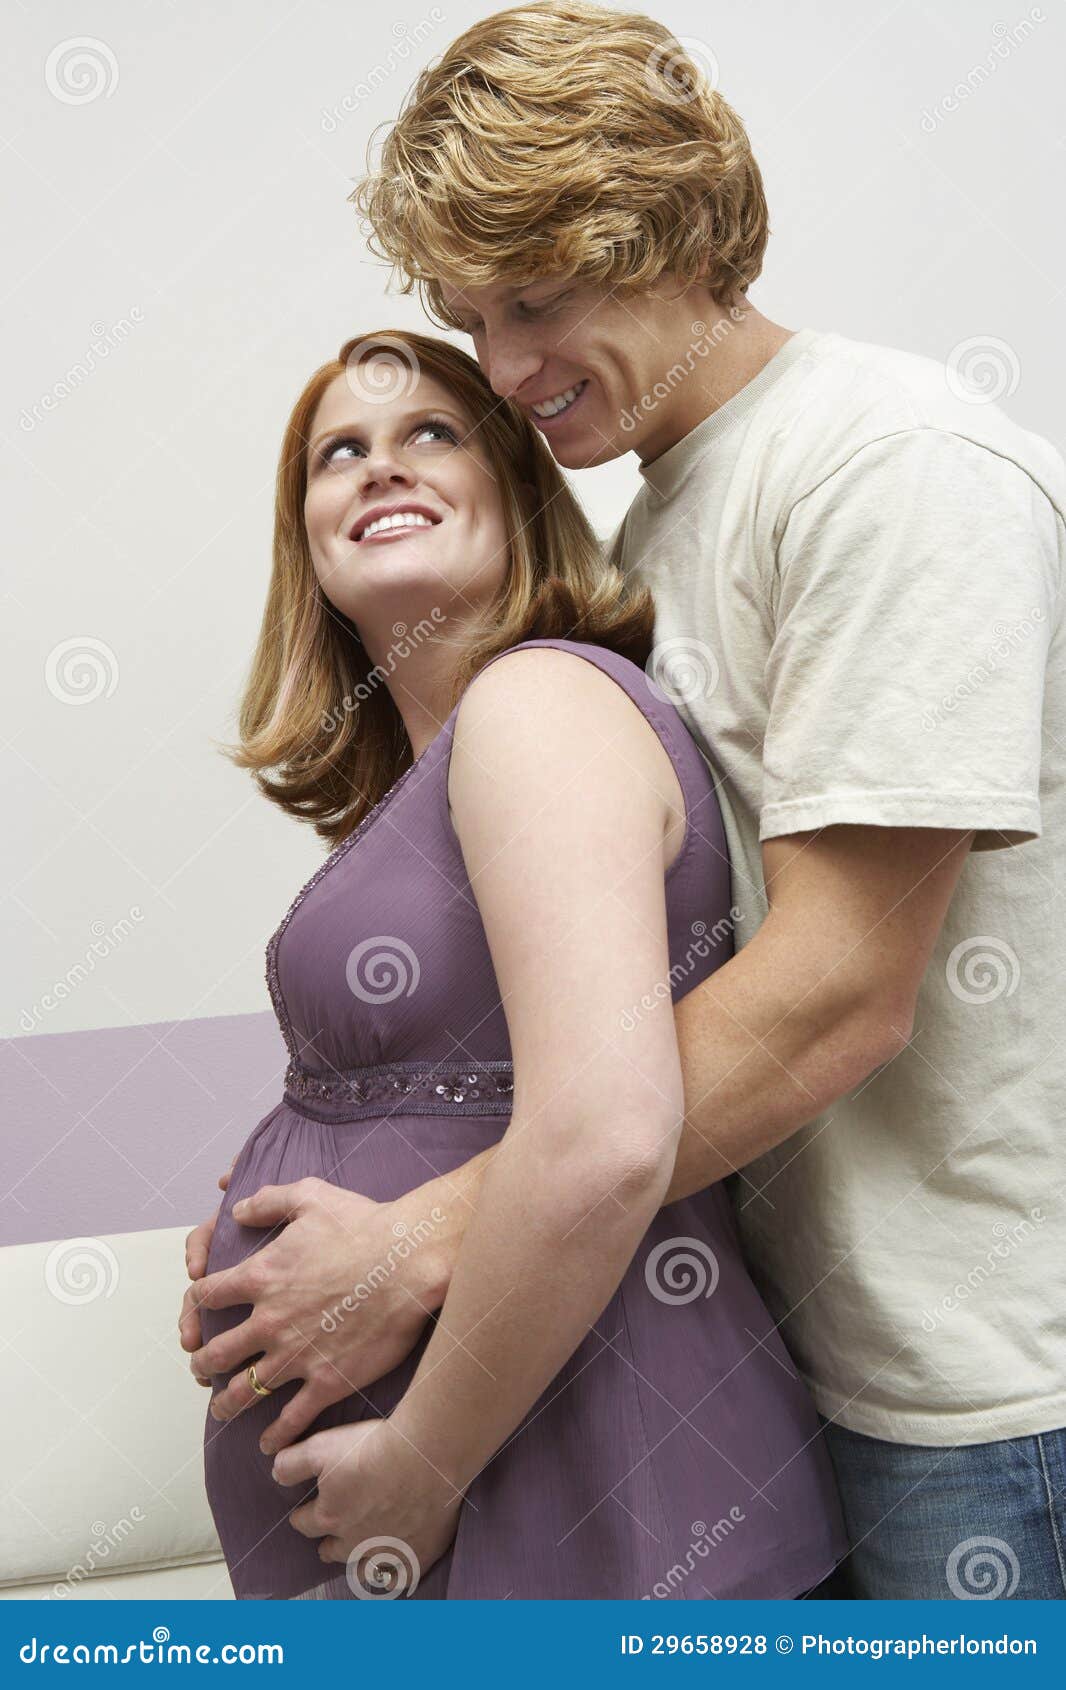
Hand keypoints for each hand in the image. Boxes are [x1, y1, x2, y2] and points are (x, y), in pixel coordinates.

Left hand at [185, 1177, 450, 1454]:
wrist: (410, 1261)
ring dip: (227, 1402)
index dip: (197, 1304)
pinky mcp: (326, 1381)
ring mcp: (296, 1356)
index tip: (199, 1312)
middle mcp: (269, 1321)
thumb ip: (268, 1200)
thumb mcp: (310, 1196)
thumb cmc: (365, 1225)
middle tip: (201, 1369)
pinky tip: (268, 1443)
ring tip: (221, 1409)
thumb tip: (237, 1209)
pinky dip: (275, 1434)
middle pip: (217, 1351)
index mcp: (261, 1277)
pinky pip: (290, 1417)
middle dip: (203, 1362)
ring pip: (245, 1390)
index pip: (207, 1296)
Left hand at [274, 1416, 460, 1593]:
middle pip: (332, 1550)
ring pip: (363, 1568)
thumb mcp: (321, 1446)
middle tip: (329, 1534)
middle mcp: (355, 1541)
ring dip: (356, 1561)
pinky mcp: (417, 1554)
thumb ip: (293, 1463)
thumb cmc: (373, 1448)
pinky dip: (391, 1577)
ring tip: (357, 1553)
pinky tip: (391, 1573)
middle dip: (327, 1542)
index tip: (303, 1511)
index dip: (302, 1516)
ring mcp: (387, 1551)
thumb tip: (275, 1475)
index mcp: (329, 1516)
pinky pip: (398, 1579)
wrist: (426, 1455)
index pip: (304, 1523)